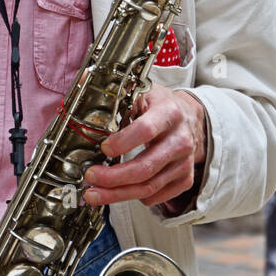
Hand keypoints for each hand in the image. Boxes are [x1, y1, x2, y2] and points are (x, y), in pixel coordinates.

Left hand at [82, 84, 206, 208]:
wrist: (191, 118)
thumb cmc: (160, 105)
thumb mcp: (141, 91)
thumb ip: (114, 91)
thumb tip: (84, 79)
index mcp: (168, 113)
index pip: (146, 130)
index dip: (122, 142)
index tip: (103, 148)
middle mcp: (180, 139)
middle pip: (145, 166)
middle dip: (113, 177)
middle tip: (90, 177)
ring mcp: (184, 162)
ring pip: (149, 186)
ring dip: (118, 194)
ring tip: (94, 194)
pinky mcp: (185, 179)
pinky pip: (158, 196)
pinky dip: (136, 197)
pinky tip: (119, 192)